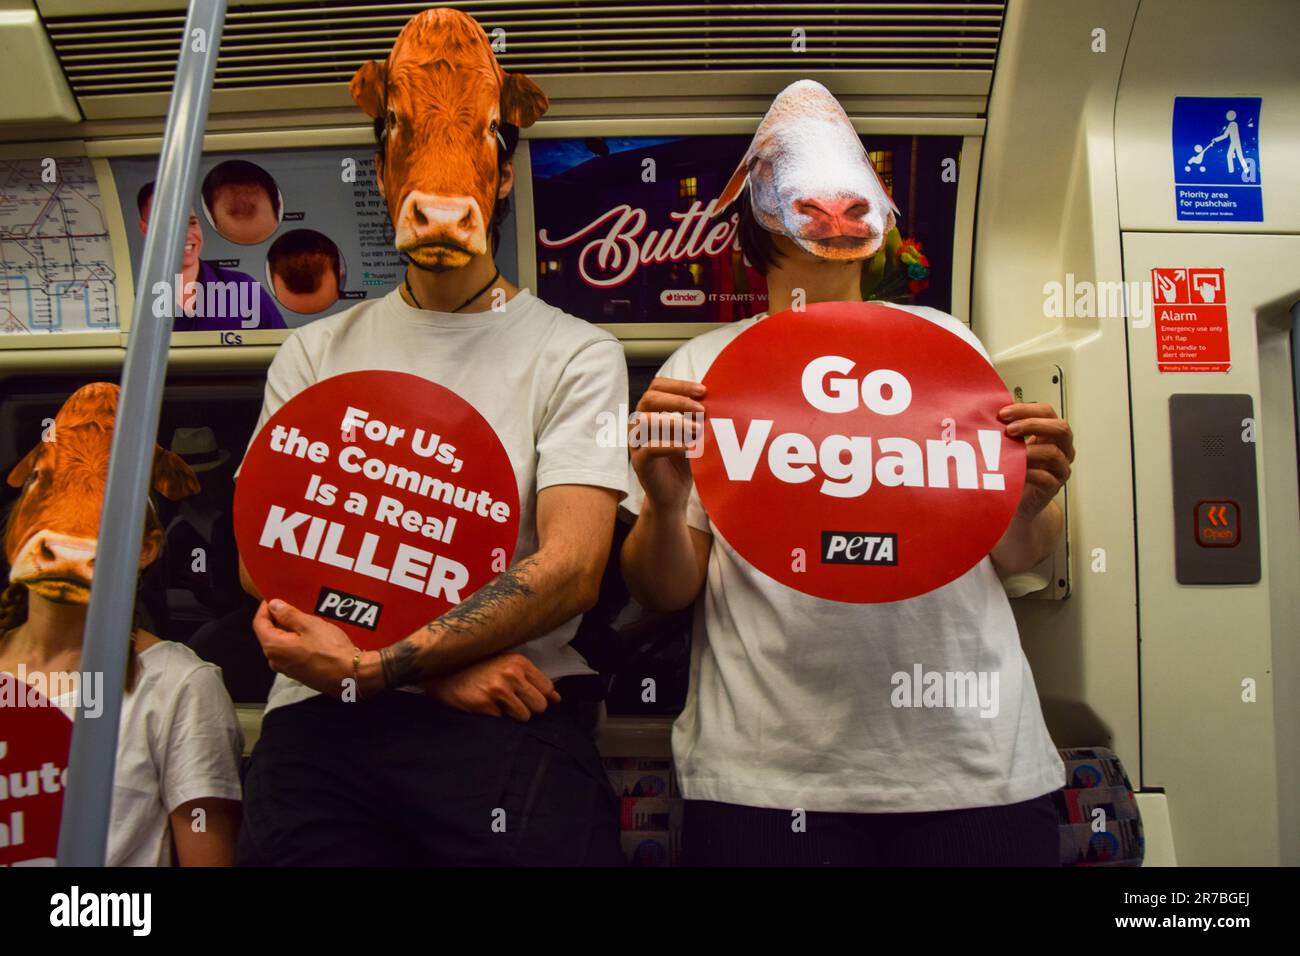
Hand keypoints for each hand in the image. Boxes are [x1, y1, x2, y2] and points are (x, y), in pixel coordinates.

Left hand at [252, 598, 358, 697]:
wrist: (350, 674)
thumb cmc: (330, 649)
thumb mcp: (310, 625)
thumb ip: (288, 614)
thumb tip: (274, 605)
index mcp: (273, 646)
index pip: (259, 623)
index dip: (265, 608)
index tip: (274, 598)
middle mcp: (275, 660)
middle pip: (268, 635)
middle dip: (277, 619)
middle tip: (292, 606)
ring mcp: (286, 669)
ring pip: (281, 645)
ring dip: (288, 631)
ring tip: (304, 620)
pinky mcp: (299, 674)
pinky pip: (291, 654)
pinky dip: (295, 643)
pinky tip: (311, 637)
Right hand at [423, 653, 560, 720]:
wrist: (441, 670)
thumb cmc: (477, 666)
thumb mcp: (506, 664)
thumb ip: (532, 679)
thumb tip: (557, 699)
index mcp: (519, 662)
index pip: (548, 689)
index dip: (540, 697)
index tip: (528, 697)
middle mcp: (511, 675)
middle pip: (540, 706)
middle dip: (529, 708)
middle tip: (512, 702)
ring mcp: (497, 690)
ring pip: (524, 717)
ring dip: (512, 715)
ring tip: (497, 703)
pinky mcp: (483, 705)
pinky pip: (501, 721)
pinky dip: (494, 717)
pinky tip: (483, 705)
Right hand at [630, 376, 705, 512]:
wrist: (673, 496)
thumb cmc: (682, 461)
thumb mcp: (690, 433)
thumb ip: (694, 416)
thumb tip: (712, 397)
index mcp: (649, 412)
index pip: (657, 387)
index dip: (678, 385)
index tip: (703, 391)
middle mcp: (638, 424)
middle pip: (649, 399)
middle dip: (677, 401)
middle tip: (701, 409)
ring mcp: (636, 443)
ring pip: (646, 421)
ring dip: (675, 422)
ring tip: (698, 430)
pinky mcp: (639, 463)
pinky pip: (650, 448)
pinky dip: (671, 444)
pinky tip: (690, 446)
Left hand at [999, 402, 1074, 518]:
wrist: (1022, 500)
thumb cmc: (1019, 469)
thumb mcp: (1016, 446)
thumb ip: (1009, 431)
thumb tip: (986, 413)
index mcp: (1052, 433)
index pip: (1047, 412)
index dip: (1027, 409)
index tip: (1003, 413)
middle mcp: (1063, 449)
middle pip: (1061, 428)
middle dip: (1033, 425)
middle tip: (1009, 430)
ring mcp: (1061, 468)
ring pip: (1053, 453)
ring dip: (1029, 450)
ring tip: (1008, 451)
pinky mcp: (1054, 487)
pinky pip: (1045, 478)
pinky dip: (1029, 473)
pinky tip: (1014, 470)